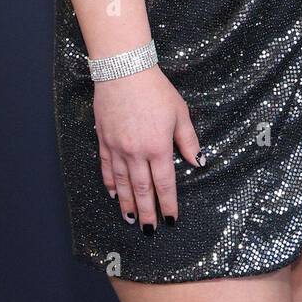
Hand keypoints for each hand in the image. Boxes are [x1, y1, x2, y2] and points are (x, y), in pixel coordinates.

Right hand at [93, 66, 201, 228]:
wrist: (124, 71)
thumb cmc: (156, 90)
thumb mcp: (179, 112)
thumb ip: (188, 140)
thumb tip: (198, 161)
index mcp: (158, 147)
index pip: (164, 184)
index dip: (168, 203)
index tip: (171, 219)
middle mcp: (136, 153)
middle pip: (142, 189)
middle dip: (147, 212)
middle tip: (149, 230)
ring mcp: (117, 148)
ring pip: (122, 183)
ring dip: (127, 203)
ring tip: (130, 219)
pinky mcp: (104, 140)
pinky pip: (106, 168)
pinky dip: (110, 183)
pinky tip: (113, 194)